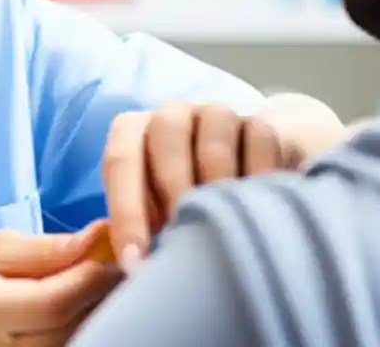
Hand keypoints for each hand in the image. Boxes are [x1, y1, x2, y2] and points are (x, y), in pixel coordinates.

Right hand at [0, 222, 121, 346]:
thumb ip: (40, 250)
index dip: (90, 278)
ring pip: (75, 343)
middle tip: (114, 261)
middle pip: (70, 327)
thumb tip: (94, 238)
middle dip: (99, 292)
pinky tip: (78, 309)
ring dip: (95, 312)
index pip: (51, 304)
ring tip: (92, 283)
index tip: (110, 249)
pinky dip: (81, 329)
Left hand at [103, 96, 343, 272]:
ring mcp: (216, 114)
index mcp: (132, 131)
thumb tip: (133, 266)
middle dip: (174, 189)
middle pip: (166, 134)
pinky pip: (259, 139)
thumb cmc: (179, 198)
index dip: (125, 211)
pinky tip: (258, 209)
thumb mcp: (152, 210)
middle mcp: (171, 114)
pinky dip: (258, 175)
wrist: (238, 170)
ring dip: (216, 185)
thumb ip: (139, 227)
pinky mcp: (259, 123)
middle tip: (183, 237)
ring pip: (214, 138)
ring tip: (221, 226)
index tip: (135, 259)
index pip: (120, 159)